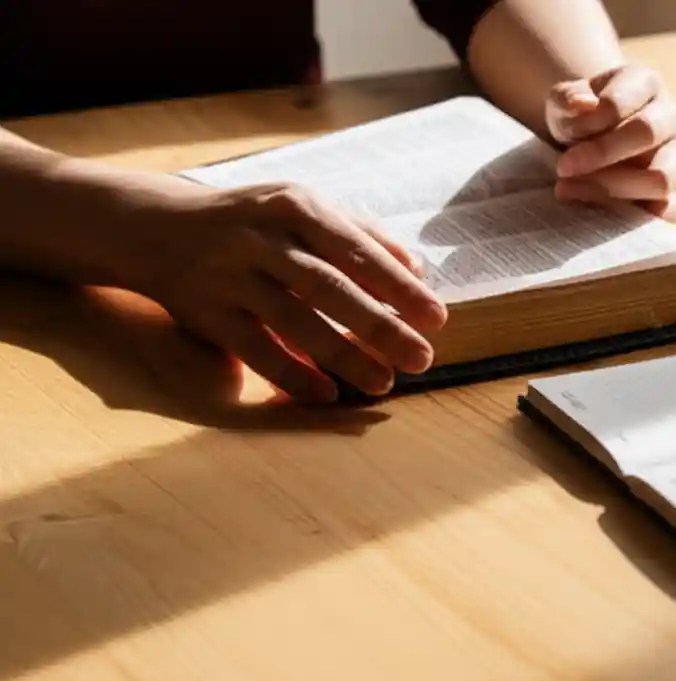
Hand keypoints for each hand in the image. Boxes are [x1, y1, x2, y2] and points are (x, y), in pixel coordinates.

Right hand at [123, 180, 446, 401]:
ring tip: (383, 382)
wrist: (155, 225)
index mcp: (295, 206)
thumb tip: (417, 269)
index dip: (398, 286)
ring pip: (293, 320)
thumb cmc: (253, 220)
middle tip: (422, 357)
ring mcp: (230, 275)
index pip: (356, 250)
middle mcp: (261, 238)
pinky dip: (291, 372)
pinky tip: (326, 393)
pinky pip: (254, 347)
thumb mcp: (302, 209)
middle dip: (379, 325)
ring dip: (342, 355)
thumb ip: (361, 234)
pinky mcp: (205, 312)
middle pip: (328, 286)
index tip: (435, 318)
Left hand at [546, 64, 675, 220]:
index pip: (619, 101)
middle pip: (646, 132)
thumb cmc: (581, 119)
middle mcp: (670, 116)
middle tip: (562, 168)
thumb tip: (582, 105)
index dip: (588, 122)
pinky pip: (671, 210)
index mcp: (645, 83)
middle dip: (600, 154)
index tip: (564, 136)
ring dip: (613, 188)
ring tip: (572, 191)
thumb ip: (568, 99)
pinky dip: (636, 215)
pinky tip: (603, 213)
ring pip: (661, 176)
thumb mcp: (564, 103)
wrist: (597, 142)